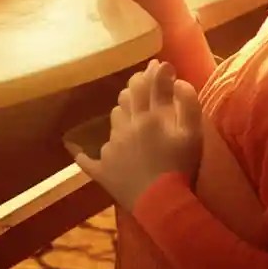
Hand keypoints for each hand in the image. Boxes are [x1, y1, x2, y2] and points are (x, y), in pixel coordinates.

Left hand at [74, 59, 203, 212]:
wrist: (162, 203)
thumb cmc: (181, 167)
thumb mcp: (193, 134)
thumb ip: (188, 104)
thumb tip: (178, 81)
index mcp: (148, 117)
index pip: (148, 86)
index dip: (154, 73)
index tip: (158, 65)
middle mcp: (126, 127)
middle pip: (127, 98)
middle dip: (136, 87)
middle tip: (142, 83)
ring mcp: (111, 148)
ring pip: (113, 120)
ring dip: (121, 113)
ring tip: (129, 113)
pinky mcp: (102, 169)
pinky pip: (87, 160)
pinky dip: (82, 153)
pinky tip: (74, 148)